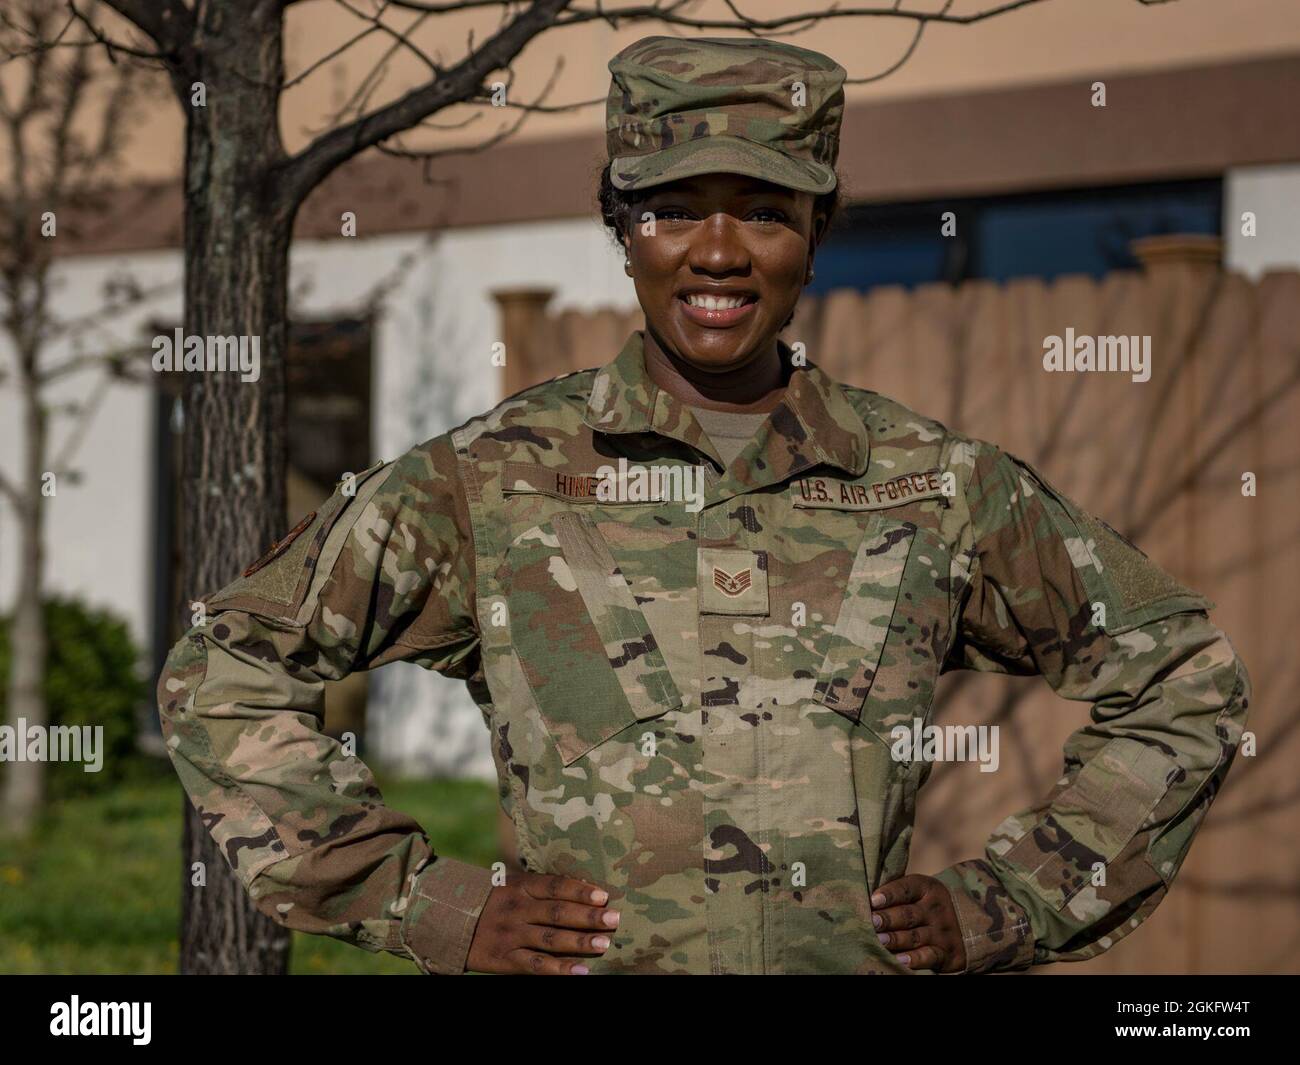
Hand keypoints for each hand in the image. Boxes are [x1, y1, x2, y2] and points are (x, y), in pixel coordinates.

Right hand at [466, 871, 618, 973]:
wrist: (447, 919)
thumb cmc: (493, 899)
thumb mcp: (513, 884)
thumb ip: (543, 886)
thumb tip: (584, 884)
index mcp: (520, 886)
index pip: (555, 886)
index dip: (580, 890)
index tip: (604, 896)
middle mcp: (517, 909)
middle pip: (558, 912)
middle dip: (588, 916)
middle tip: (614, 918)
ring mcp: (511, 935)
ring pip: (550, 939)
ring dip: (579, 942)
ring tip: (604, 943)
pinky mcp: (505, 959)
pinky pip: (535, 965)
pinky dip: (559, 969)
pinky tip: (580, 972)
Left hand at [870, 874, 966, 972]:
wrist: (966, 923)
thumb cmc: (925, 906)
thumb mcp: (919, 892)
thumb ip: (896, 893)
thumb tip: (862, 897)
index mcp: (927, 888)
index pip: (906, 888)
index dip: (889, 894)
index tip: (873, 900)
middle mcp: (935, 909)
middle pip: (908, 914)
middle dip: (888, 919)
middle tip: (872, 922)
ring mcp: (941, 932)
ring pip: (915, 936)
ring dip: (896, 939)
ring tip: (880, 940)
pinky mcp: (946, 953)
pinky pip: (930, 956)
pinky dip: (915, 959)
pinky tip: (901, 960)